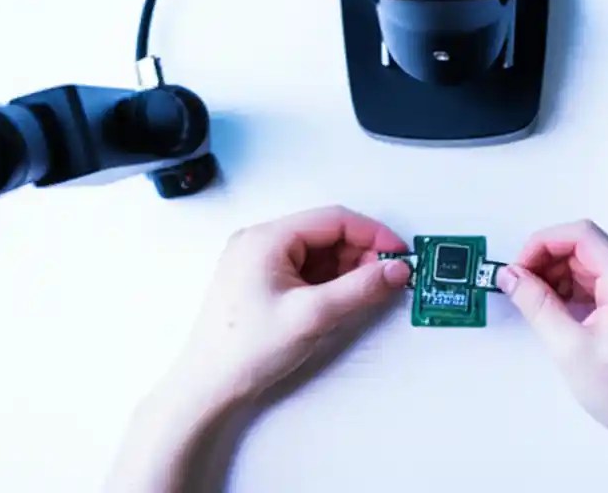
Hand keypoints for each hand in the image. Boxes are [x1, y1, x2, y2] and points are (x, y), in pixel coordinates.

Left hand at [171, 205, 411, 406]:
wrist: (207, 388)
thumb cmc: (247, 350)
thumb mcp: (313, 315)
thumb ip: (361, 288)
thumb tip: (397, 269)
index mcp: (267, 239)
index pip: (334, 219)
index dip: (373, 234)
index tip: (400, 254)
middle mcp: (260, 242)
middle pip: (327, 234)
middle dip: (361, 253)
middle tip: (386, 279)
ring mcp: (259, 262)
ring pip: (318, 253)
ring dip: (347, 269)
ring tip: (366, 294)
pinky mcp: (261, 282)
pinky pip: (306, 270)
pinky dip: (330, 281)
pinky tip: (342, 300)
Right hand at [499, 221, 607, 491]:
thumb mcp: (568, 348)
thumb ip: (537, 304)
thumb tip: (510, 275)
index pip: (583, 236)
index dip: (544, 243)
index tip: (517, 266)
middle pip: (587, 246)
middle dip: (548, 259)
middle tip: (519, 285)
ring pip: (593, 261)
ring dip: (560, 273)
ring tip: (534, 300)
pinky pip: (602, 280)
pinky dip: (575, 287)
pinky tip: (555, 308)